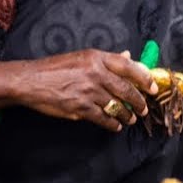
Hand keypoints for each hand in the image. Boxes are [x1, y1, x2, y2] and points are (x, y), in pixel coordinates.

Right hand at [14, 49, 157, 131]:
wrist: (30, 81)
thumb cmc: (54, 68)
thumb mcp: (81, 57)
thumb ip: (106, 59)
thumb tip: (129, 56)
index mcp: (96, 58)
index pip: (128, 66)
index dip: (144, 78)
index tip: (152, 87)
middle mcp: (95, 73)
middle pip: (126, 90)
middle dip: (138, 102)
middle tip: (143, 109)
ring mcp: (89, 91)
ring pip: (117, 107)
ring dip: (126, 115)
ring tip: (129, 118)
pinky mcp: (81, 107)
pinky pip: (104, 118)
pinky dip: (112, 124)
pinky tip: (114, 125)